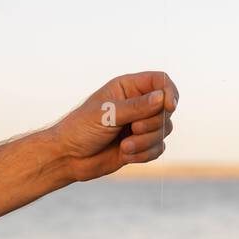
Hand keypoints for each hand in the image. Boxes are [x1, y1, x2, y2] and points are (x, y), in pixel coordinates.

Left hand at [50, 71, 177, 182]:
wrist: (69, 157)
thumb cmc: (81, 129)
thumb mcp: (107, 114)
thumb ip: (136, 106)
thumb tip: (162, 97)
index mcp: (127, 87)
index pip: (160, 81)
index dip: (169, 92)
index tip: (168, 106)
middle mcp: (137, 104)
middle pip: (166, 109)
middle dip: (153, 123)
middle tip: (133, 128)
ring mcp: (139, 125)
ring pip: (164, 131)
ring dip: (146, 142)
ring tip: (125, 147)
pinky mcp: (140, 145)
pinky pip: (158, 149)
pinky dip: (145, 154)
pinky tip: (126, 155)